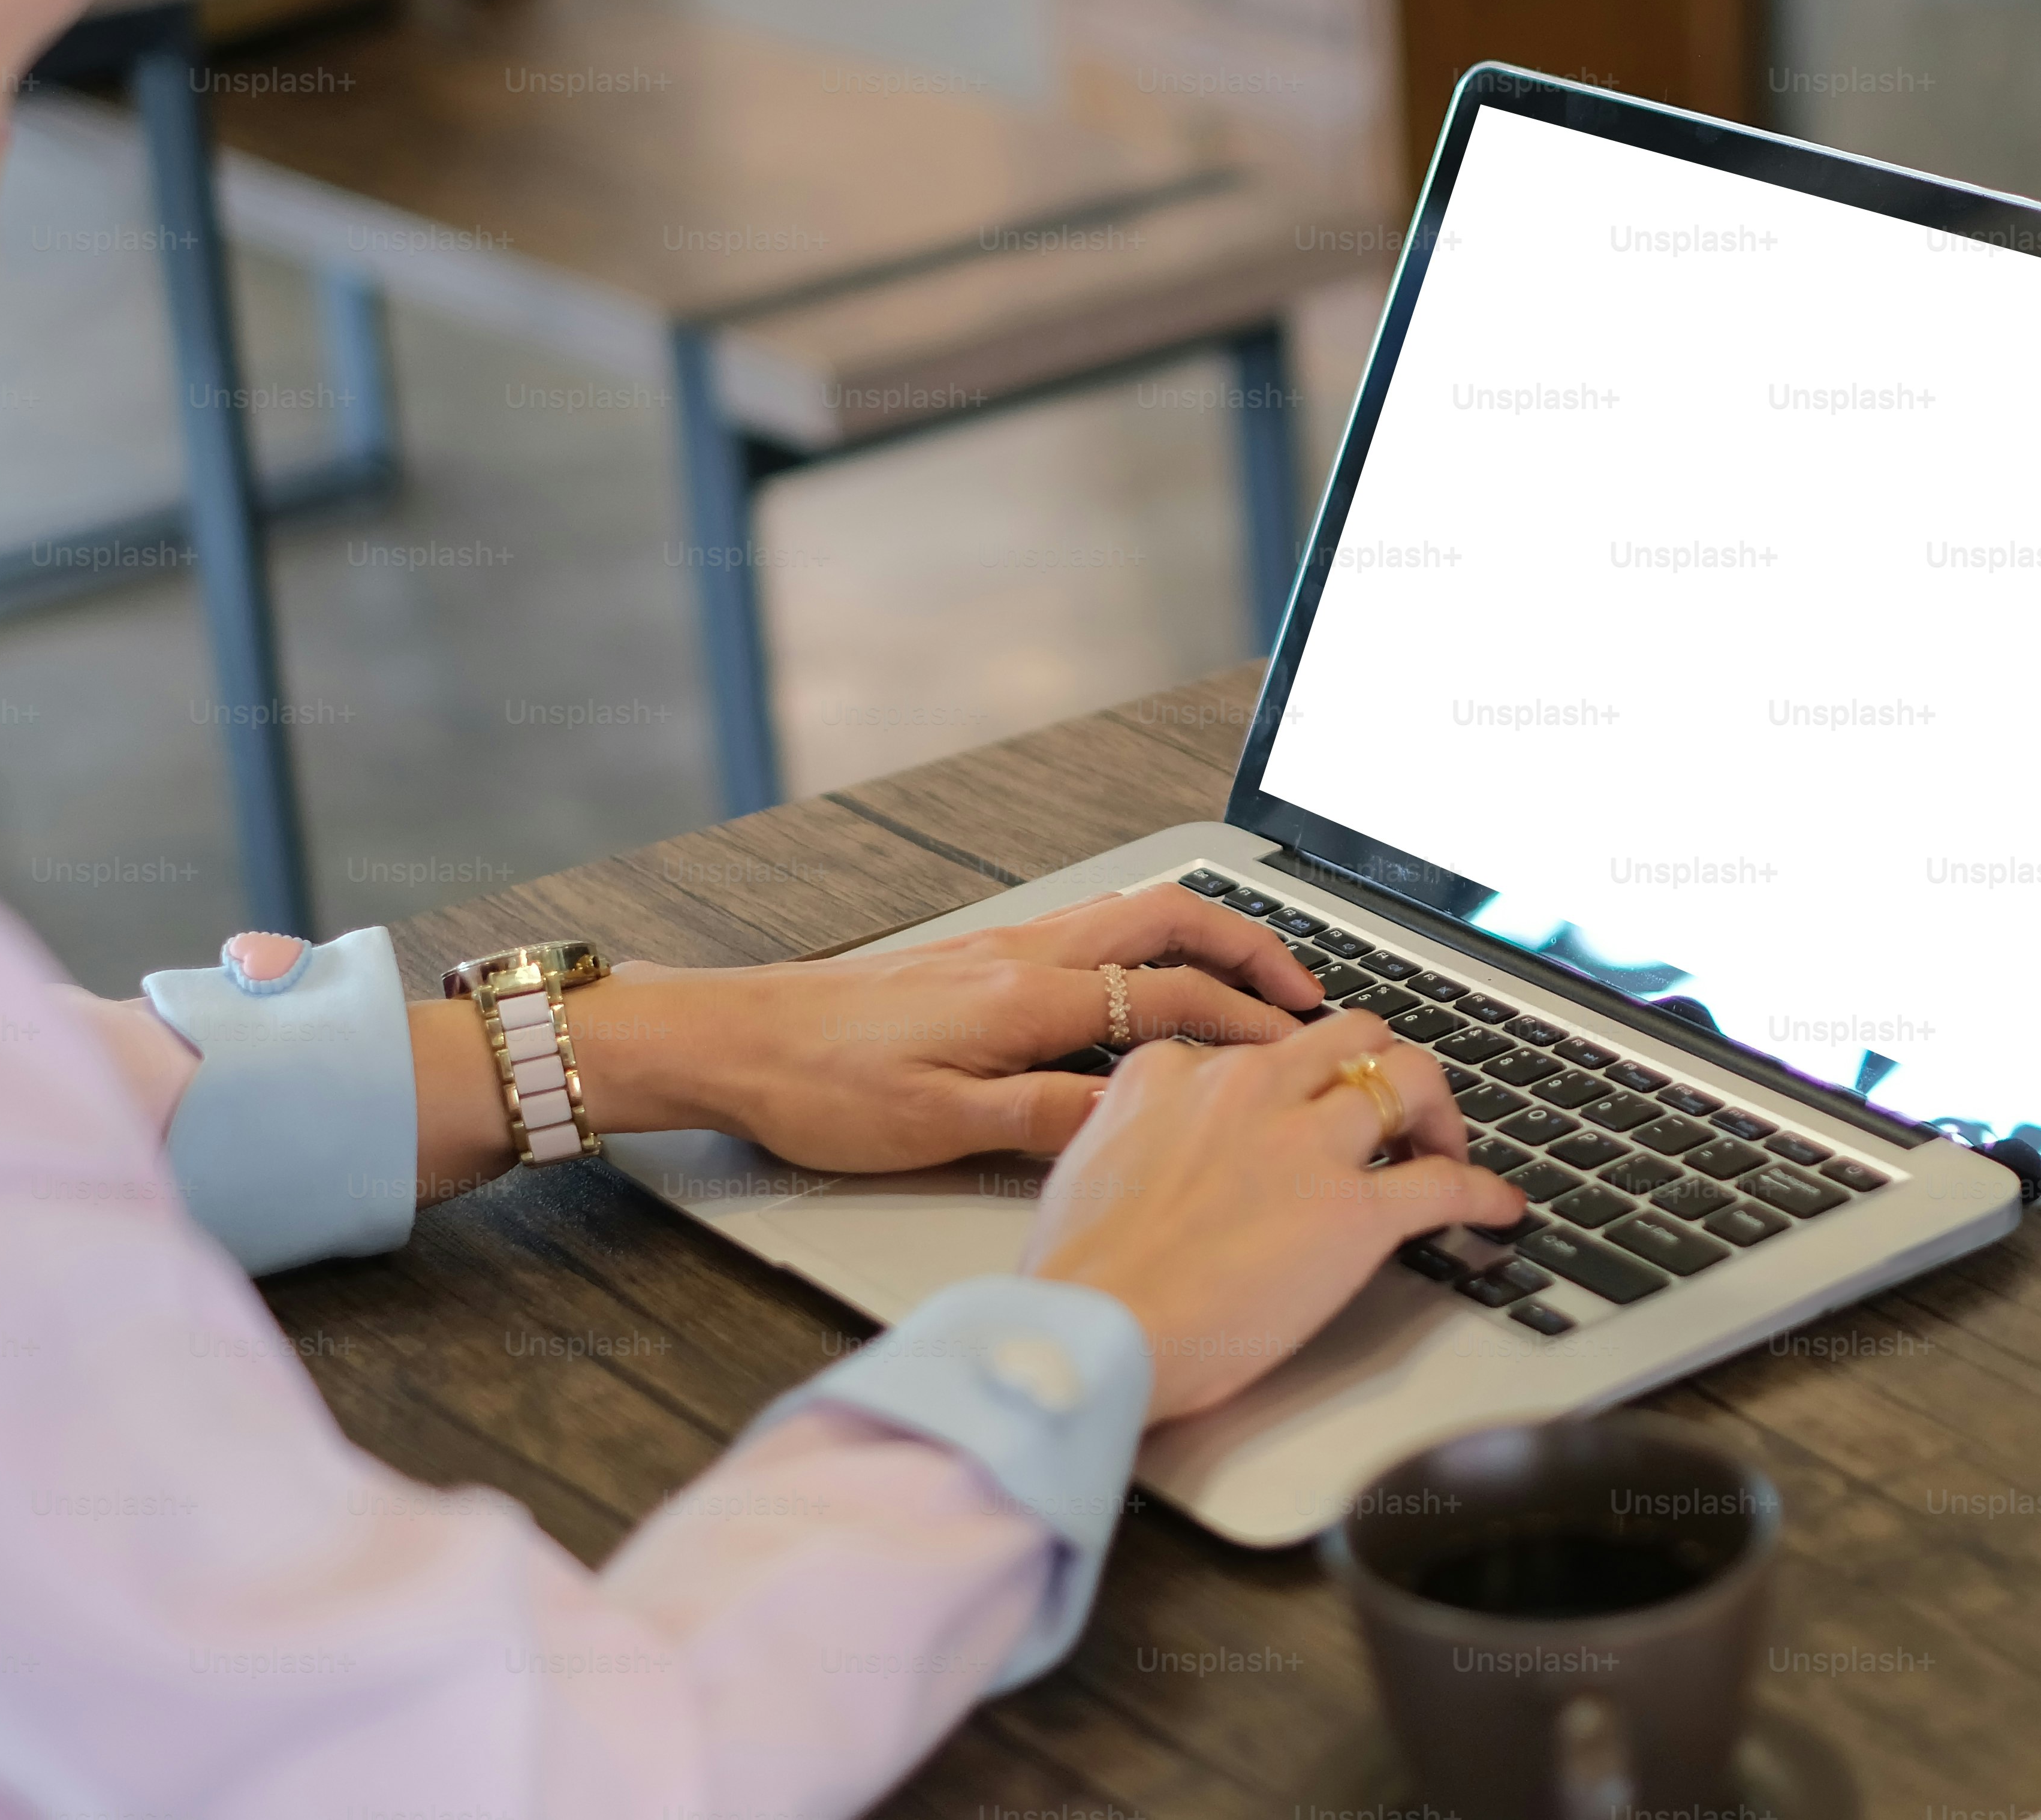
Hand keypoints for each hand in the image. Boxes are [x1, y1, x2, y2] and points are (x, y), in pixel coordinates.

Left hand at [563, 885, 1328, 1172]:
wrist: (732, 1038)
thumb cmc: (818, 1086)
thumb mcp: (935, 1124)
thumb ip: (1043, 1115)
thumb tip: (1139, 1112)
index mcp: (1026, 999)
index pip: (1168, 999)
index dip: (1246, 1025)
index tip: (1302, 1050)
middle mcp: (1024, 955)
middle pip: (1167, 922)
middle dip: (1250, 949)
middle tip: (1308, 992)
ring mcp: (1003, 949)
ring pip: (1132, 916)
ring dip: (1205, 938)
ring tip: (1253, 978)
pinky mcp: (980, 959)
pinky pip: (1093, 930)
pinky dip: (1151, 944)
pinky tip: (1155, 983)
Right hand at [1022, 1009, 1527, 1422]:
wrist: (1094, 1330)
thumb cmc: (1079, 1274)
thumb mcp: (1089, 1163)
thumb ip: (1137, 1132)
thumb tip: (1161, 1147)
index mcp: (1176, 1072)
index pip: (1261, 1046)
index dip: (1295, 1080)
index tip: (1306, 1105)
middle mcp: (1250, 1089)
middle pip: (1351, 1036)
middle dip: (1382, 1064)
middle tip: (1392, 1108)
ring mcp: (1307, 1145)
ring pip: (1409, 1080)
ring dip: (1438, 1113)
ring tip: (1446, 1144)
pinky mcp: (1354, 1213)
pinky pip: (1445, 1183)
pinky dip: (1484, 1191)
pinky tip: (1498, 1206)